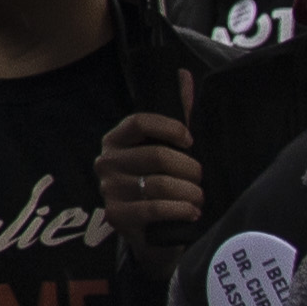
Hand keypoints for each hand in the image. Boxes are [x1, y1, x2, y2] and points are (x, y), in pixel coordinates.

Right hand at [100, 108, 209, 243]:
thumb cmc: (163, 182)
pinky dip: (180, 210)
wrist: (152, 232)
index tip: (190, 140)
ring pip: (160, 184)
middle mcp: (106, 162)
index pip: (138, 122)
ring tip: (198, 198)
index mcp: (115, 141)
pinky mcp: (116, 216)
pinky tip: (191, 212)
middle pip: (156, 156)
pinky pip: (155, 208)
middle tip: (200, 179)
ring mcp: (109, 190)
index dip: (169, 128)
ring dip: (189, 192)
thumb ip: (178, 113)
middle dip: (189, 169)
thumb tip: (185, 74)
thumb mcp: (168, 148)